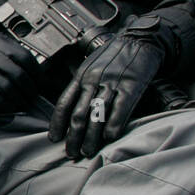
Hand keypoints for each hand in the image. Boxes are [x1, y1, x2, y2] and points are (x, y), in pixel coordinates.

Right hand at [0, 31, 39, 110]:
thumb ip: (13, 49)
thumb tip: (32, 66)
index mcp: (1, 44)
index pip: (26, 59)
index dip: (36, 73)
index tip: (39, 81)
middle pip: (20, 77)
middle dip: (30, 89)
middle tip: (33, 95)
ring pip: (10, 89)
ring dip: (20, 99)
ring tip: (24, 102)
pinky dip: (6, 105)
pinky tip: (11, 106)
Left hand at [48, 32, 165, 158]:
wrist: (139, 40)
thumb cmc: (114, 56)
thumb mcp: (91, 66)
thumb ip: (82, 86)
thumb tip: (73, 110)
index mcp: (81, 76)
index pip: (64, 103)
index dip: (57, 123)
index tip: (54, 139)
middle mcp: (93, 80)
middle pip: (79, 114)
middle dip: (73, 137)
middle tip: (71, 153)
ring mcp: (112, 83)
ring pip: (96, 115)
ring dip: (91, 138)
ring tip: (88, 152)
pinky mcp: (131, 86)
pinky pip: (120, 109)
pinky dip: (113, 126)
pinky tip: (109, 138)